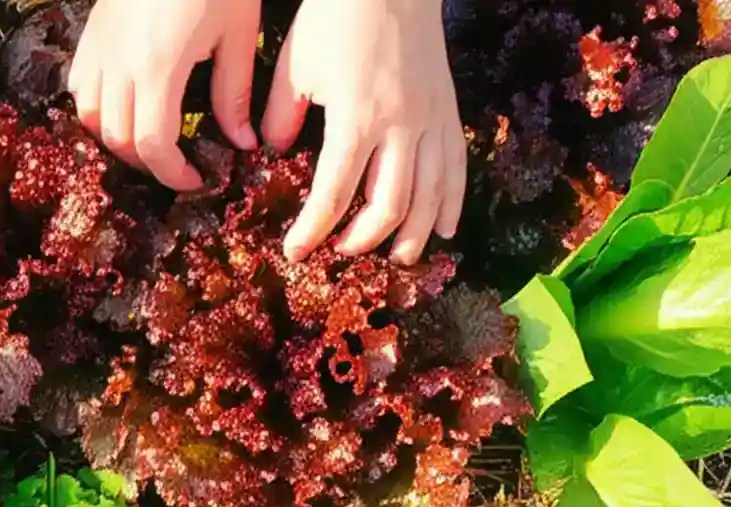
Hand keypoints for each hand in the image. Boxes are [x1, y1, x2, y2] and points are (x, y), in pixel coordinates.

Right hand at [68, 0, 260, 190]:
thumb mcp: (238, 35)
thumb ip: (234, 94)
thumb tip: (241, 142)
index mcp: (157, 65)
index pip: (152, 144)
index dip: (173, 173)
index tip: (197, 180)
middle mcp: (118, 60)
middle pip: (117, 138)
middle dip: (148, 163)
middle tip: (178, 166)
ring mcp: (99, 44)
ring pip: (91, 116)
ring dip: (118, 139)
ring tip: (151, 142)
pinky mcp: (92, 30)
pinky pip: (81, 84)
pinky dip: (98, 107)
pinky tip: (126, 106)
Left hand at [265, 0, 465, 264]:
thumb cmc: (336, 16)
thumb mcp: (295, 64)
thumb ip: (281, 114)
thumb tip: (273, 153)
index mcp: (356, 117)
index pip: (332, 193)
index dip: (313, 230)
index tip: (295, 252)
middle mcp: (400, 126)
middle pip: (389, 206)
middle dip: (364, 240)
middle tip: (342, 253)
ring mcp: (431, 119)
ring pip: (431, 196)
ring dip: (414, 235)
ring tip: (397, 259)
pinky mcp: (449, 111)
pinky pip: (457, 168)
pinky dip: (453, 203)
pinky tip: (447, 230)